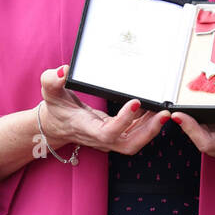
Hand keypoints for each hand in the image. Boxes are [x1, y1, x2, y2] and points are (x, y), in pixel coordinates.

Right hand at [39, 66, 171, 153]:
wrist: (57, 125)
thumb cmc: (55, 108)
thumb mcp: (49, 92)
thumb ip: (51, 80)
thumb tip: (64, 70)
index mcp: (87, 129)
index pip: (108, 132)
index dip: (123, 120)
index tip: (136, 101)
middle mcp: (101, 138)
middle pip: (130, 144)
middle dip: (149, 131)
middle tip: (164, 113)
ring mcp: (111, 139)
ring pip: (137, 140)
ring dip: (153, 126)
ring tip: (164, 107)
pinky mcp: (117, 135)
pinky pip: (137, 133)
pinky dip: (149, 122)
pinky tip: (156, 107)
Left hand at [171, 88, 214, 176]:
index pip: (207, 141)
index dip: (191, 130)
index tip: (179, 116)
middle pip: (196, 135)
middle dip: (183, 120)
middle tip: (172, 101)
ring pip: (197, 133)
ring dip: (187, 120)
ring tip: (177, 100)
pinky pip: (202, 132)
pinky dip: (194, 121)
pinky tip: (189, 106)